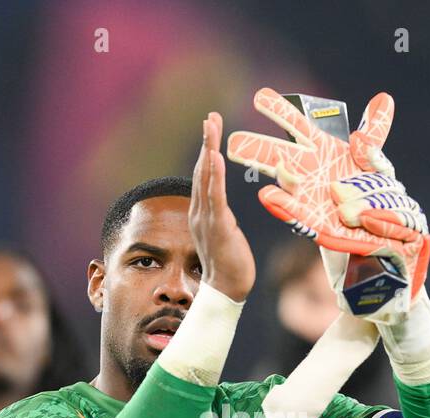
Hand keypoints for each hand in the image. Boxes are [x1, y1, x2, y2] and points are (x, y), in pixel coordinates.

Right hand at [190, 112, 254, 301]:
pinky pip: (215, 196)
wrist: (225, 290)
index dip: (206, 151)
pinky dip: (215, 175)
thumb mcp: (225, 236)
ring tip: (211, 126)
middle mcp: (200, 212)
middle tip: (211, 117)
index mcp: (202, 213)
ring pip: (206, 177)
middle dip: (206, 141)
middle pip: (202, 170)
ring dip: (209, 149)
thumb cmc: (229, 266)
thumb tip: (224, 215)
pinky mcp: (218, 226)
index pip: (204, 176)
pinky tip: (215, 157)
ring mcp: (207, 219)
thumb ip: (221, 221)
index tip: (210, 128)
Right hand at [226, 88, 429, 309]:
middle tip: (232, 141)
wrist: (390, 237)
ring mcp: (310, 198)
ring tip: (244, 168)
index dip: (280, 111)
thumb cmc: (381, 197)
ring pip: (284, 183)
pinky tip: (268, 195)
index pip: (297, 126)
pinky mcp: (316, 224)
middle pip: (278, 154)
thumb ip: (375, 135)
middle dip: (255, 147)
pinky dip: (283, 204)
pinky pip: (297, 214)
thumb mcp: (379, 164)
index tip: (260, 96)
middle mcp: (310, 172)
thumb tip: (383, 100)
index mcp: (322, 152)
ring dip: (265, 173)